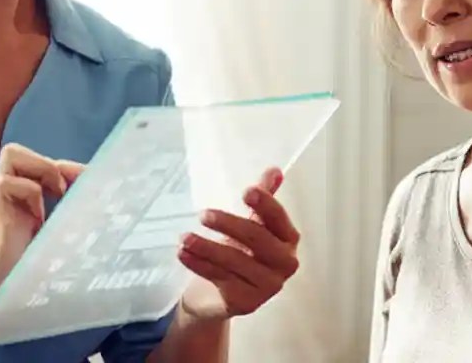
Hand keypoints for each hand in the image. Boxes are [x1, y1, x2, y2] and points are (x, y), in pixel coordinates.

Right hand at [0, 143, 82, 311]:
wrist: (6, 288)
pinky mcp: (0, 209)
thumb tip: (92, 186)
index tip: (90, 180)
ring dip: (37, 169)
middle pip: (16, 151)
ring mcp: (5, 198)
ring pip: (11, 154)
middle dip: (45, 161)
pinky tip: (37, 216)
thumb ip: (71, 208)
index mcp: (28, 196)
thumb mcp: (61, 230)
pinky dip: (29, 192)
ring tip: (52, 193)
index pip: (44, 163)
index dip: (69, 167)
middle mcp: (14, 192)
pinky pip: (7, 182)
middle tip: (61, 188)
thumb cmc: (37, 264)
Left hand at [176, 167, 299, 319]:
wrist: (221, 293)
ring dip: (206, 247)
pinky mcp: (247, 302)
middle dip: (229, 224)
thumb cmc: (240, 251)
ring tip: (184, 237)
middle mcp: (284, 264)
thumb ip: (262, 198)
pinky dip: (198, 264)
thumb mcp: (251, 223)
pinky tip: (183, 253)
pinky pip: (219, 278)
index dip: (265, 204)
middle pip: (257, 239)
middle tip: (203, 214)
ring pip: (234, 261)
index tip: (246, 191)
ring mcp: (268, 286)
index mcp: (288, 239)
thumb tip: (274, 170)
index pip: (278, 218)